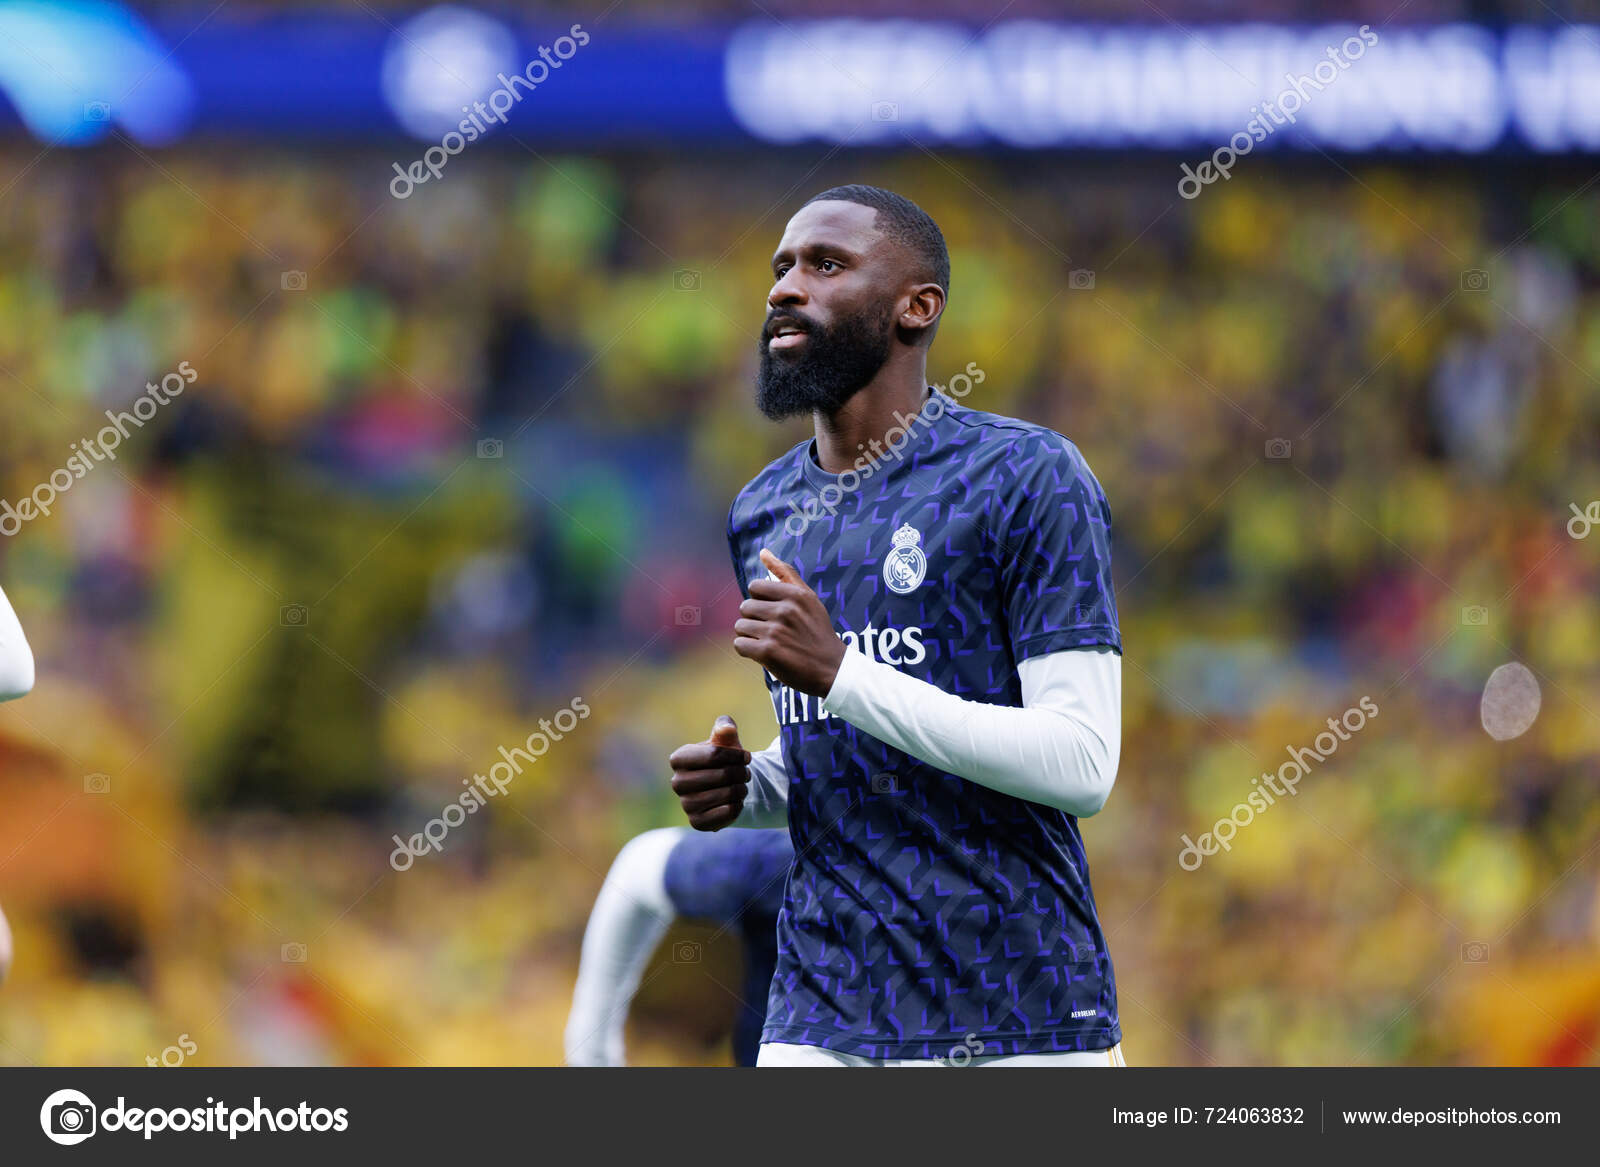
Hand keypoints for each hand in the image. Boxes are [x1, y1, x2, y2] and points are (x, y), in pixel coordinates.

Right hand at [669, 716, 751, 830]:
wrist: (726, 786)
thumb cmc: (724, 758)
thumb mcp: (725, 739)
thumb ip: (725, 727)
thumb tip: (726, 729)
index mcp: (679, 758)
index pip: (713, 754)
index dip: (736, 755)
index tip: (748, 757)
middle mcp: (677, 782)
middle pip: (720, 775)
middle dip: (740, 773)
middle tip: (746, 774)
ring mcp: (685, 804)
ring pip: (723, 795)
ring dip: (739, 790)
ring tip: (742, 787)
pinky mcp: (696, 822)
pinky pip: (722, 815)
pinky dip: (736, 808)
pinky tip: (737, 802)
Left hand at [734, 549, 845, 697]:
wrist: (831, 668)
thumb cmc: (817, 631)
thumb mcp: (808, 598)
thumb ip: (785, 572)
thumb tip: (763, 552)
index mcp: (795, 594)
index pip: (755, 587)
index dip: (760, 601)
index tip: (774, 613)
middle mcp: (785, 610)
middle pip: (745, 607)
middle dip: (754, 620)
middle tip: (773, 631)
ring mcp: (775, 631)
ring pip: (740, 626)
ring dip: (751, 636)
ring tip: (770, 643)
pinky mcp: (767, 652)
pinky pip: (739, 645)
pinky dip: (748, 651)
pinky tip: (764, 654)